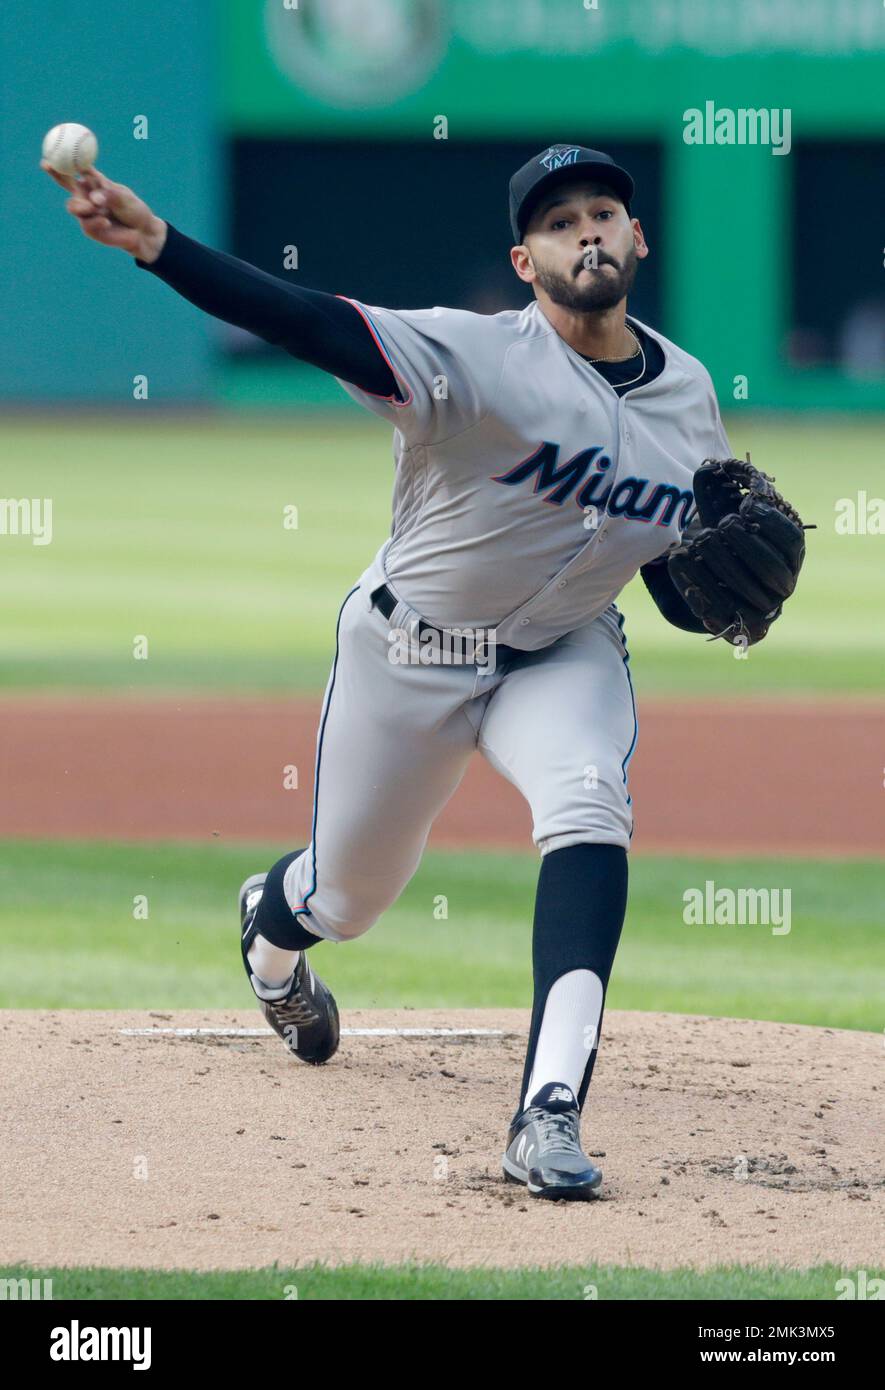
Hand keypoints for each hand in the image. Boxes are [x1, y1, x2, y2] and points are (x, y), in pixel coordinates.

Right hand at [40, 161, 166, 263]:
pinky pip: (87, 224)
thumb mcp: (124, 198)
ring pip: (73, 206)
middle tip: (48, 166)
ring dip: (84, 206)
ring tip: (96, 208)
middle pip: (66, 184)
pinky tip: (107, 222)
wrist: (142, 232)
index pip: (76, 169)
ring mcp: (86, 213)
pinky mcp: (89, 228)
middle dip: (57, 174)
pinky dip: (97, 222)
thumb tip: (94, 198)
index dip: (63, 161)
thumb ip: (109, 195)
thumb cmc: (134, 210)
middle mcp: (87, 196)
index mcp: (94, 183)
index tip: (52, 154)